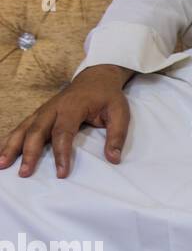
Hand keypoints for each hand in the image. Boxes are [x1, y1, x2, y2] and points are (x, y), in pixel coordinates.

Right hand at [0, 64, 133, 178]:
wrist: (96, 77)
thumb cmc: (108, 97)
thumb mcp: (120, 113)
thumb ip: (117, 135)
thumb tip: (113, 159)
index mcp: (73, 107)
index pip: (63, 132)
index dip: (61, 153)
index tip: (62, 173)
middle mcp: (53, 108)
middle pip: (36, 131)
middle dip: (29, 153)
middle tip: (25, 173)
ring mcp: (43, 110)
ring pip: (24, 128)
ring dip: (11, 146)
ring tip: (1, 165)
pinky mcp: (39, 114)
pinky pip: (22, 126)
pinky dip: (10, 139)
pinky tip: (2, 153)